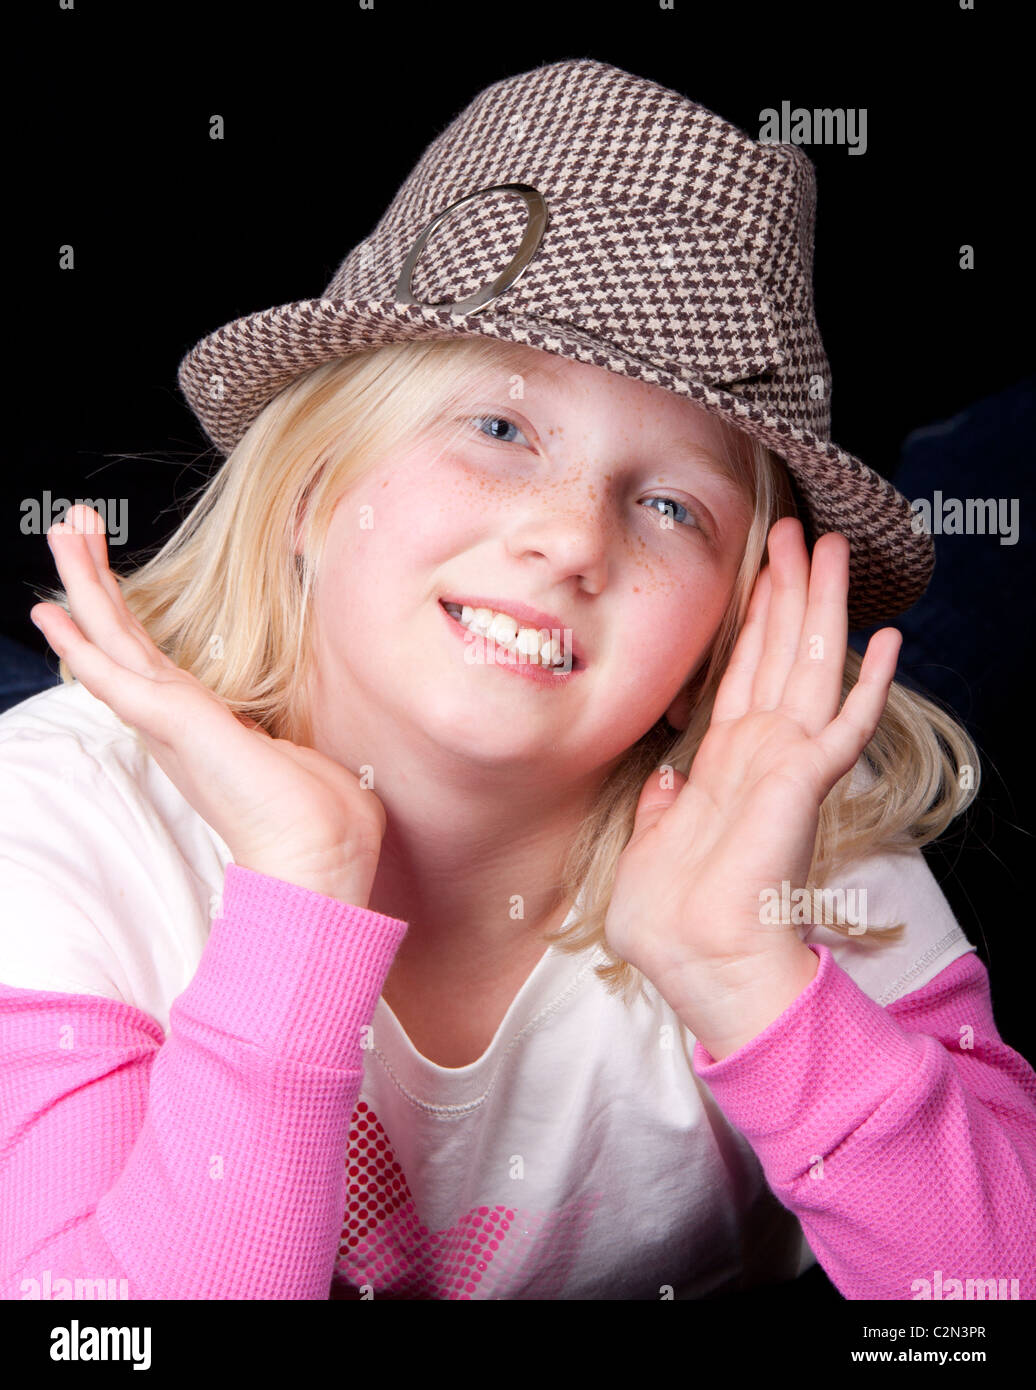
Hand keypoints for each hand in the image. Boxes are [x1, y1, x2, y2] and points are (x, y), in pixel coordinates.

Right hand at [29, 506, 385, 904]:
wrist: (319, 859)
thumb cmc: (320, 819)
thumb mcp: (300, 755)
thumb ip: (285, 738)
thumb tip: (302, 741)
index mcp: (200, 725)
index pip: (150, 658)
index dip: (123, 616)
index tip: (101, 576)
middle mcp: (176, 723)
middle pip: (122, 638)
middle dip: (95, 580)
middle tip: (71, 525)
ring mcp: (172, 727)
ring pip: (114, 643)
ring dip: (86, 589)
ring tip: (63, 534)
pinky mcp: (178, 729)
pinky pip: (118, 683)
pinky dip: (84, 652)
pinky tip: (55, 618)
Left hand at [604, 518, 900, 1048]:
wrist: (699, 962)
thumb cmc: (671, 920)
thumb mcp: (647, 847)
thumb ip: (662, 806)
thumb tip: (666, 774)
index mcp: (722, 765)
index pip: (741, 676)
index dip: (752, 623)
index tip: (762, 574)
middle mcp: (760, 754)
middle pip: (780, 654)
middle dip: (791, 592)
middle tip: (803, 533)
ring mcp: (787, 764)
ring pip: (812, 666)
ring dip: (823, 607)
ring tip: (834, 549)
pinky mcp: (805, 781)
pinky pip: (846, 723)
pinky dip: (870, 683)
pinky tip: (890, 639)